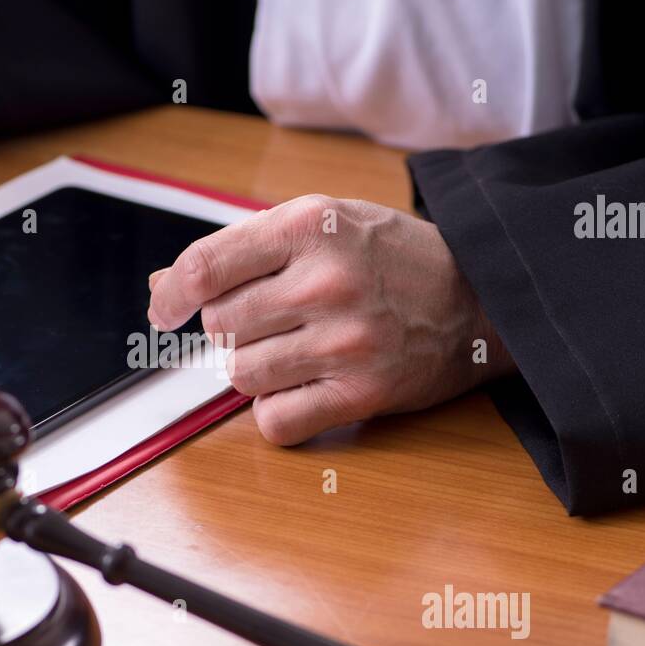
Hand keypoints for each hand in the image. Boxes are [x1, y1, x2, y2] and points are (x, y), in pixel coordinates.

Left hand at [147, 196, 514, 444]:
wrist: (480, 294)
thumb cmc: (390, 256)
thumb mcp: (321, 224)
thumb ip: (243, 251)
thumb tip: (165, 287)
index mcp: (310, 226)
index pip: (205, 267)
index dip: (171, 295)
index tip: (164, 311)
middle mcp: (326, 282)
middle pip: (219, 326)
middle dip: (231, 328)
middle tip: (271, 320)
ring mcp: (345, 341)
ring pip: (241, 374)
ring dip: (254, 368)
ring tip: (294, 350)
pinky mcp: (362, 393)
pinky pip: (275, 420)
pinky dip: (276, 412)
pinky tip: (301, 388)